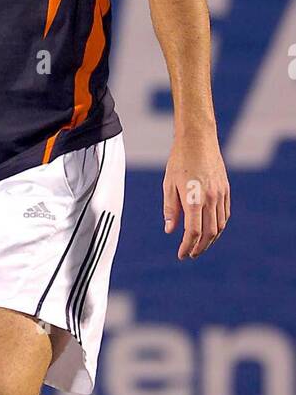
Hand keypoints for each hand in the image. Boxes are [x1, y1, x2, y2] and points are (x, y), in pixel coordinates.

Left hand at [163, 132, 229, 259]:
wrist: (198, 140)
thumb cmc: (179, 161)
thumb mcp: (169, 185)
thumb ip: (171, 209)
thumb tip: (170, 231)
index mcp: (194, 199)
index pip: (193, 232)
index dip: (187, 246)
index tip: (181, 254)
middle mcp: (210, 199)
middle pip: (208, 233)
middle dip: (200, 247)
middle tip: (190, 254)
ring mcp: (220, 194)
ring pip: (220, 225)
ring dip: (211, 239)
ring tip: (200, 246)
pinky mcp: (225, 189)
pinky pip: (225, 214)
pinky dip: (219, 226)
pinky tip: (211, 230)